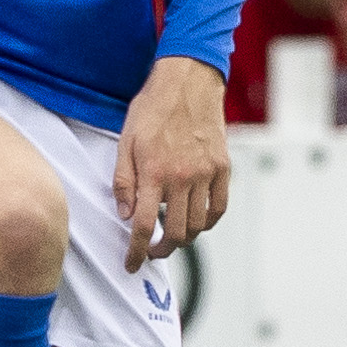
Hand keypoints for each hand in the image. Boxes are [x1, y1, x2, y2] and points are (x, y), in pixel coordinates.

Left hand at [114, 56, 229, 270]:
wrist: (187, 82)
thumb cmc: (152, 109)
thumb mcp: (125, 142)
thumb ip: (124, 181)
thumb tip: (125, 214)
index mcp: (154, 172)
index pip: (144, 226)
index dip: (136, 251)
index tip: (131, 264)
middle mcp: (182, 177)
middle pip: (176, 232)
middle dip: (161, 249)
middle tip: (152, 251)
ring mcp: (206, 173)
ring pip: (199, 225)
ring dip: (185, 238)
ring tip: (172, 235)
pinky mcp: (222, 168)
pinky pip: (219, 207)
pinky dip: (209, 222)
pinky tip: (197, 222)